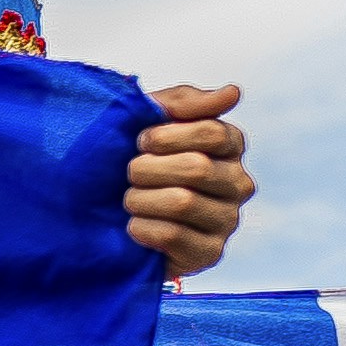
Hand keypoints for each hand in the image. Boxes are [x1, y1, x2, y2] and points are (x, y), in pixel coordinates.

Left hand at [124, 83, 250, 278]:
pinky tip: (134, 226)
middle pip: (196, 168)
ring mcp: (227, 220)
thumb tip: (234, 92)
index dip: (166, 136)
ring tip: (129, 200)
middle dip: (147, 169)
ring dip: (140, 199)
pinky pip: (172, 236)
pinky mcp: (210, 253)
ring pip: (182, 203)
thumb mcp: (151, 122)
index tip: (140, 140)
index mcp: (230, 147)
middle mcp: (238, 183)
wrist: (107, 216)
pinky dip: (142, 228)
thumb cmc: (136, 161)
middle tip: (129, 174)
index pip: (212, 132)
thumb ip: (186, 103)